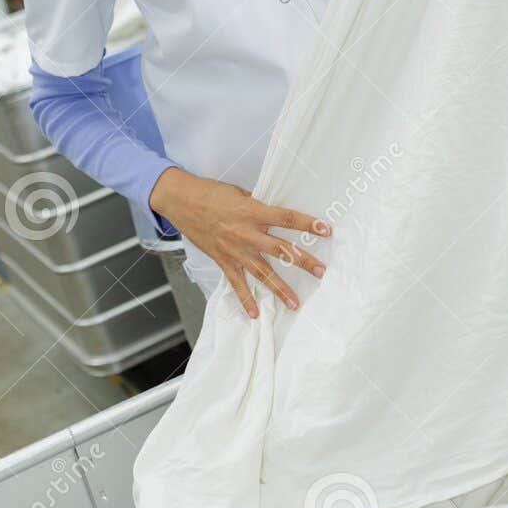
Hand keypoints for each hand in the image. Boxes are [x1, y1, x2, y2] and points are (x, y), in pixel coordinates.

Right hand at [149, 166, 331, 319]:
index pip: (286, 218)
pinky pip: (236, 284)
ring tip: (295, 303)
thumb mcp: (239, 193)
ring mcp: (234, 250)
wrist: (181, 201)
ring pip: (262, 272)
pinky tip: (255, 314)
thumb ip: (258, 206)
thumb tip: (275, 216)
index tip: (326, 229)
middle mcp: (245, 232)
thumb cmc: (211, 193)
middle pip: (280, 250)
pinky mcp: (223, 260)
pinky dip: (245, 300)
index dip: (307, 224)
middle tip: (321, 271)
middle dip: (302, 261)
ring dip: (280, 288)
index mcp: (252, 211)